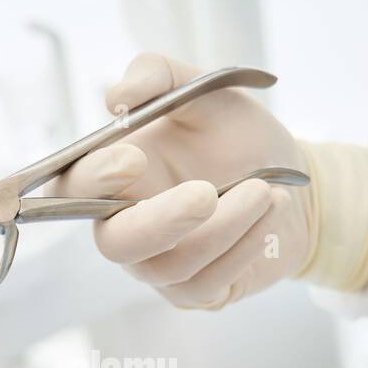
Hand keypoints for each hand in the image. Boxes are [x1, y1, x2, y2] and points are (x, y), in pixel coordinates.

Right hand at [49, 53, 311, 308]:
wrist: (293, 179)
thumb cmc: (235, 137)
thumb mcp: (204, 90)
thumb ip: (158, 76)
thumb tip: (116, 95)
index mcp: (112, 178)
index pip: (73, 188)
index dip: (94, 179)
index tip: (132, 157)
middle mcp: (126, 227)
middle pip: (116, 244)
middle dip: (160, 221)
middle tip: (205, 194)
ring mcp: (160, 266)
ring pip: (170, 266)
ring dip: (223, 228)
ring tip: (265, 191)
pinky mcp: (197, 292)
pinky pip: (209, 282)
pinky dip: (244, 246)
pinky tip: (272, 213)